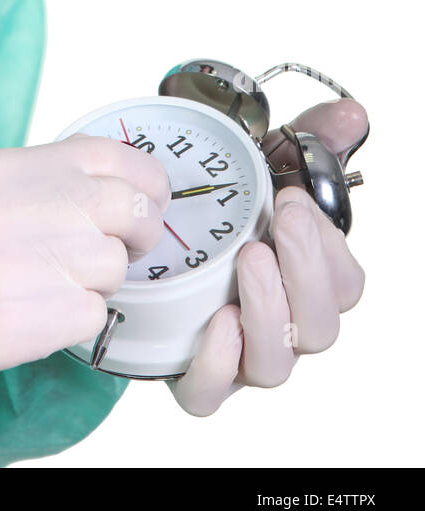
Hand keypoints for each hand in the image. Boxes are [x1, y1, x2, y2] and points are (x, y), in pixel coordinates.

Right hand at [0, 134, 169, 403]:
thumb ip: (35, 181)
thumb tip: (106, 191)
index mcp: (2, 167)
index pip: (113, 156)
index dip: (145, 182)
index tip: (143, 202)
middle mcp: (16, 208)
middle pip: (129, 211)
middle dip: (135, 235)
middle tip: (114, 251)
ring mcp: (16, 268)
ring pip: (111, 269)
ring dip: (94, 283)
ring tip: (46, 288)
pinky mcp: (13, 326)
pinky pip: (87, 319)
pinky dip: (71, 323)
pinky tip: (31, 318)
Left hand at [168, 98, 366, 415]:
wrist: (158, 238)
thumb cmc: (224, 210)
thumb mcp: (265, 162)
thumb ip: (311, 138)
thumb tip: (351, 115)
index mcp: (308, 281)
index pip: (346, 284)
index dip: (329, 248)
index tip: (297, 199)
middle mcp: (283, 323)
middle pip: (320, 328)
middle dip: (305, 271)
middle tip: (279, 222)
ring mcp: (240, 353)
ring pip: (275, 366)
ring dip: (267, 310)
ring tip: (248, 259)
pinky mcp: (194, 373)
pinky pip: (210, 395)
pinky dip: (216, 364)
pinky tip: (215, 320)